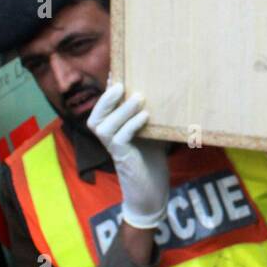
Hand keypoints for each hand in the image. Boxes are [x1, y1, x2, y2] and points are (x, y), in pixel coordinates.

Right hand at [86, 82, 169, 229]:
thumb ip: (154, 119)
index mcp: (114, 130)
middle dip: (106, 99)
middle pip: (96, 116)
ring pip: (105, 126)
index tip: (115, 72)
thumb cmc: (152, 162)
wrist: (151, 194)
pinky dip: (131, 126)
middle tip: (120, 84)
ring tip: (138, 98)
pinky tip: (144, 117)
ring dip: (121, 110)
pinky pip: (120, 139)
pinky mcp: (122, 159)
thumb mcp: (154, 135)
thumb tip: (170, 97)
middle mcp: (109, 139)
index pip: (104, 108)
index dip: (107, 91)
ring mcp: (113, 150)